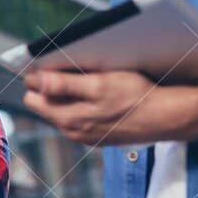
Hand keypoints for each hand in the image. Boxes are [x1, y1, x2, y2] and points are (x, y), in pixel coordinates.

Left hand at [22, 69, 194, 146]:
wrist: (164, 118)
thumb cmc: (135, 97)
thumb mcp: (99, 85)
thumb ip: (65, 85)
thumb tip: (36, 81)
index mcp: (67, 118)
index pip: (33, 97)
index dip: (38, 77)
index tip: (47, 62)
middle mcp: (71, 130)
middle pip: (44, 104)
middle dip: (50, 86)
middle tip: (67, 67)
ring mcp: (84, 135)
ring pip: (62, 110)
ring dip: (67, 94)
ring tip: (85, 79)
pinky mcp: (97, 135)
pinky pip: (78, 117)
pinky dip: (82, 104)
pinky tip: (97, 95)